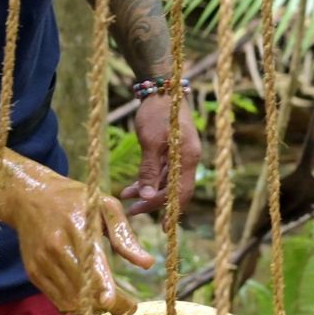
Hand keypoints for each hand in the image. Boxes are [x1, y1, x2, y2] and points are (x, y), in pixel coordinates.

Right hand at [6, 171, 152, 314]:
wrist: (30, 197)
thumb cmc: (75, 199)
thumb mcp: (105, 206)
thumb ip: (125, 236)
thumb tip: (148, 264)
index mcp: (77, 227)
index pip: (92, 263)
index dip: (104, 286)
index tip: (117, 303)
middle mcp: (56, 247)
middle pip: (83, 288)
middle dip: (110, 304)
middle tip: (130, 308)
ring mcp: (42, 262)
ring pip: (71, 299)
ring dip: (94, 307)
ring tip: (112, 302)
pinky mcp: (34, 272)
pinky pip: (58, 300)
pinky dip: (76, 305)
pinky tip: (90, 298)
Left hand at [122, 91, 202, 217]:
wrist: (162, 87)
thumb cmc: (157, 112)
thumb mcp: (150, 141)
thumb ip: (149, 170)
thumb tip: (147, 196)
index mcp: (187, 157)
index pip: (182, 191)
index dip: (171, 210)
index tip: (161, 227)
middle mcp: (188, 158)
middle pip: (174, 189)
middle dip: (153, 202)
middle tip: (133, 212)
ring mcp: (181, 154)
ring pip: (166, 181)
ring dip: (147, 191)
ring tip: (125, 197)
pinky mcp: (173, 150)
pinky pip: (162, 171)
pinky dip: (148, 179)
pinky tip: (131, 186)